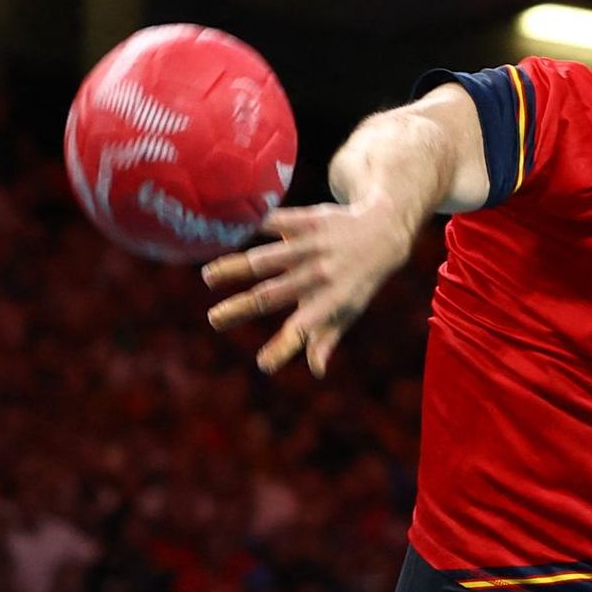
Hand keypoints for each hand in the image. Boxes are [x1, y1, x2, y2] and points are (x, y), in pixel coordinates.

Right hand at [202, 201, 414, 376]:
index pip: (301, 331)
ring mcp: (312, 248)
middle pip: (271, 296)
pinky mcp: (308, 221)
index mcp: (328, 303)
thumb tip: (316, 370)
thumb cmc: (358, 281)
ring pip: (265, 260)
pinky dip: (250, 227)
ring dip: (233, 268)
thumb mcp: (348, 312)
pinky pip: (273, 224)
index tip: (262, 365)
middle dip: (240, 309)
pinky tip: (224, 231)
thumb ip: (326, 339)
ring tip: (208, 277)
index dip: (283, 349)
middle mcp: (318, 276)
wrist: (383, 232)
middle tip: (213, 320)